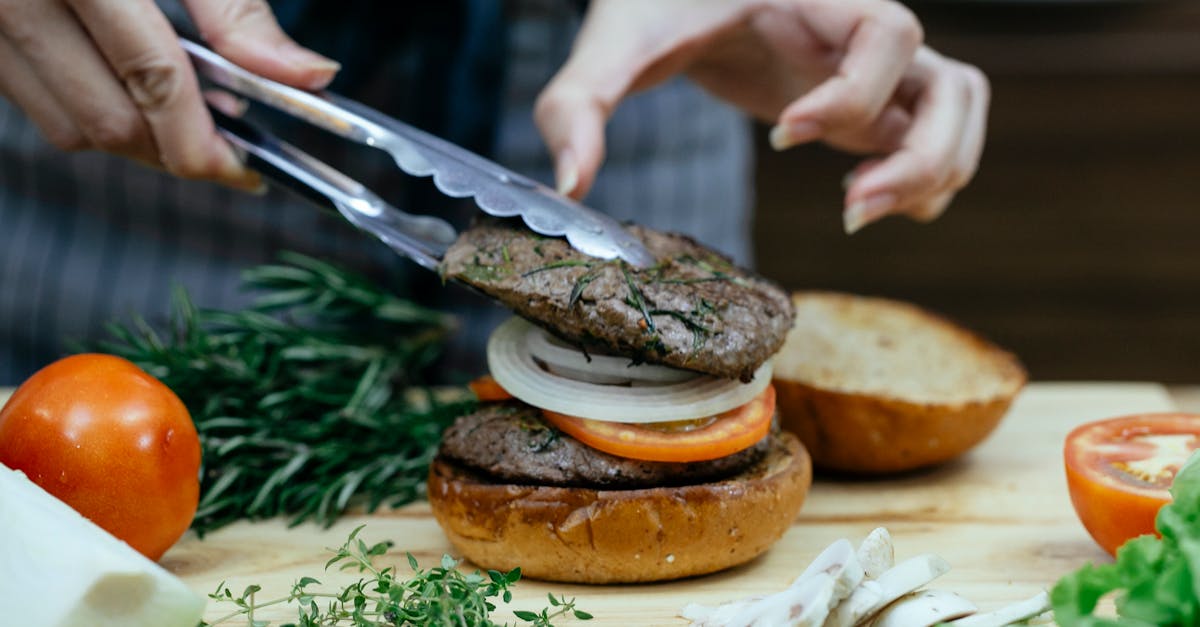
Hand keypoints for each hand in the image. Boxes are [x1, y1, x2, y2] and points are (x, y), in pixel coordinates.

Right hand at [0, 0, 338, 189]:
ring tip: (185, 112)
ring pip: (68, 127)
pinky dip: (90, 109)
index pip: (153, 81)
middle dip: (176, 150)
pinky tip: (130, 86)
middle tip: (230, 144)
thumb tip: (309, 78)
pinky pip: (33, 102)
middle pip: (110, 123)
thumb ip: (237, 10)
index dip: (206, 141)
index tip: (249, 168)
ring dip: (135, 137)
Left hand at [535, 0, 988, 232]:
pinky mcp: (866, 99)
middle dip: (918, 157)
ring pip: (961, 108)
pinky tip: (863, 201)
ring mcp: (870, 67)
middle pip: (955, 84)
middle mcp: (856, 30)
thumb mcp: (612, 46)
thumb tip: (572, 187)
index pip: (886, 34)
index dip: (850, 95)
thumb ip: (578, 107)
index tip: (782, 136)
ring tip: (858, 209)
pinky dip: (925, 174)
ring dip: (934, 171)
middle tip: (849, 209)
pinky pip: (934, 129)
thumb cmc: (653, 4)